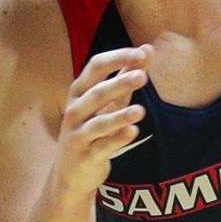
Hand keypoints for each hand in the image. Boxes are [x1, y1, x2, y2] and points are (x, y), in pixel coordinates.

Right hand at [55, 46, 151, 197]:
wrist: (71, 172)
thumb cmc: (92, 128)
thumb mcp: (109, 101)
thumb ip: (126, 75)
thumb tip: (149, 49)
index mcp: (79, 91)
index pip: (95, 66)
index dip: (118, 58)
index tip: (141, 53)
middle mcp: (75, 110)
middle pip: (97, 93)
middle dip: (119, 84)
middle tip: (142, 76)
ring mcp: (78, 134)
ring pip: (99, 123)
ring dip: (120, 116)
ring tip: (141, 110)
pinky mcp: (85, 157)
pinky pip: (102, 147)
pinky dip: (118, 140)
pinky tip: (133, 132)